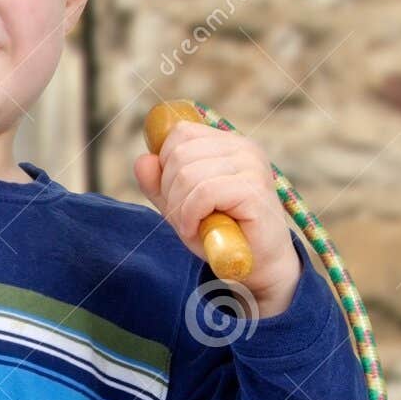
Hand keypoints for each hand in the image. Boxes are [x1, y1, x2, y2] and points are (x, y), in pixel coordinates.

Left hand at [133, 121, 300, 317]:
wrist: (257, 266)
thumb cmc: (220, 233)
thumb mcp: (179, 206)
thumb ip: (157, 184)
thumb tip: (143, 160)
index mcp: (227, 143)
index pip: (180, 133)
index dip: (166, 166)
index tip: (176, 196)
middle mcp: (243, 147)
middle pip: (179, 153)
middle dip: (170, 190)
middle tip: (184, 217)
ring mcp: (252, 165)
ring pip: (188, 173)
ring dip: (179, 207)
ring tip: (192, 225)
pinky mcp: (254, 187)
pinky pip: (203, 192)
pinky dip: (190, 215)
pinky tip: (196, 229)